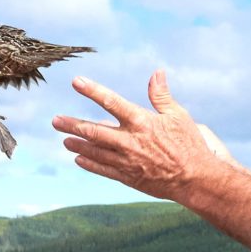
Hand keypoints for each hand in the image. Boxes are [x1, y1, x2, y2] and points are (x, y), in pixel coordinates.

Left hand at [53, 72, 249, 202]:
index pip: (111, 102)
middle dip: (72, 124)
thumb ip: (161, 95)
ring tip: (64, 140)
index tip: (76, 82)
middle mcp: (130, 141)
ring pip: (94, 152)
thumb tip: (156, 72)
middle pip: (93, 131)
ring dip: (77, 145)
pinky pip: (103, 170)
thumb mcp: (178, 115)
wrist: (195, 179)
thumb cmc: (189, 144)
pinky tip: (78, 159)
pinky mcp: (128, 177)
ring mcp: (127, 161)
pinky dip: (89, 164)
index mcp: (142, 122)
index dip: (92, 90)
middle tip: (55, 120)